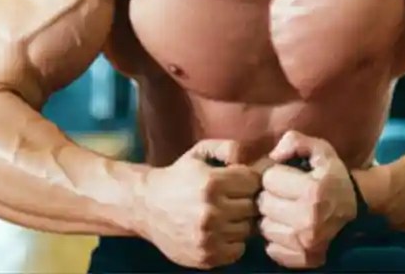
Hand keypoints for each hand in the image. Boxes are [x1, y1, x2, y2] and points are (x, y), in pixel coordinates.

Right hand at [138, 140, 260, 269]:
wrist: (145, 207)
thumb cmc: (177, 177)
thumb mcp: (198, 153)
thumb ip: (228, 148)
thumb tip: (259, 160)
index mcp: (212, 183)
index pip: (255, 182)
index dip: (249, 180)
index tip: (239, 182)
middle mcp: (211, 211)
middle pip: (253, 207)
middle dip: (246, 200)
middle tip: (232, 199)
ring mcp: (208, 237)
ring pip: (248, 229)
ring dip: (240, 222)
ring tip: (224, 215)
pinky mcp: (206, 257)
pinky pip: (238, 250)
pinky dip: (233, 242)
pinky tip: (219, 231)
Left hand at [257, 131, 357, 268]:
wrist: (358, 209)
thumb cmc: (333, 178)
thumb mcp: (321, 150)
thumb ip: (295, 141)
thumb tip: (273, 156)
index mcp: (312, 192)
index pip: (268, 179)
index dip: (277, 174)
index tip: (288, 177)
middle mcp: (308, 221)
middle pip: (264, 204)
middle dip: (272, 195)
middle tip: (287, 194)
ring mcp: (306, 243)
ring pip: (264, 227)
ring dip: (272, 218)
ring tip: (288, 211)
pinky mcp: (304, 259)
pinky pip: (271, 248)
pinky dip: (277, 238)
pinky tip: (290, 228)